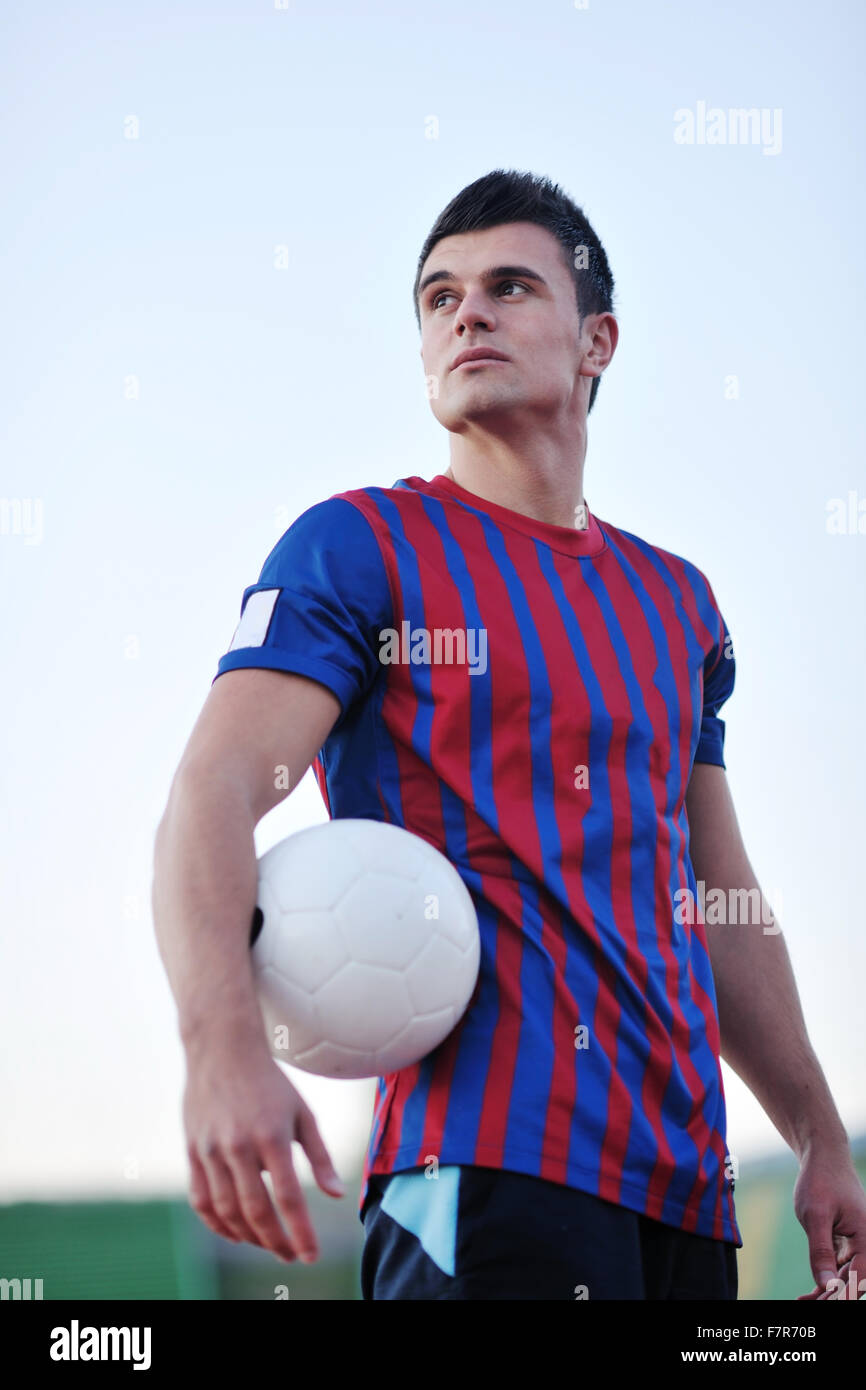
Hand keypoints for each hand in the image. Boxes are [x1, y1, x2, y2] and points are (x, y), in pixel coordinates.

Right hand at [183, 1041, 344, 1263]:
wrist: (222, 1048)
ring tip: (268, 1245)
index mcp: (272, 1135)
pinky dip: (216, 1223)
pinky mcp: (193, 1150)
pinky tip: (234, 1233)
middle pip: (256, 1211)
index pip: (288, 1197)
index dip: (300, 1232)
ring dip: (248, 1236)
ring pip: (228, 1210)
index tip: (310, 1256)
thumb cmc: (269, 1082)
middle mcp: (239, 1146)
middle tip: (290, 1257)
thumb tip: (336, 1194)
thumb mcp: (302, 1112)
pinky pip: (201, 1199)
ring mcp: (212, 1149)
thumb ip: (319, 1155)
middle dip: (275, 1242)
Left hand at [793, 1144, 865, 1298]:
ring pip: (847, 1277)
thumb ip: (821, 1251)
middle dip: (832, 1296)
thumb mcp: (815, 1215)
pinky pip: (840, 1267)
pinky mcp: (848, 1242)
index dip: (840, 1296)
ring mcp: (858, 1244)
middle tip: (804, 1304)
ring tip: (804, 1302)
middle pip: (854, 1282)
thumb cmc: (820, 1180)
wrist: (823, 1157)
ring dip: (828, 1292)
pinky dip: (827, 1279)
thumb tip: (827, 1286)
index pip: (859, 1279)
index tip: (819, 1303)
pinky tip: (810, 1293)